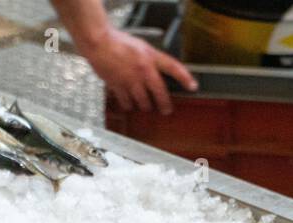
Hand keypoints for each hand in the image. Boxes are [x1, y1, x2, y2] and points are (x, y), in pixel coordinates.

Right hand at [78, 28, 197, 113]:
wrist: (99, 43)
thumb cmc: (118, 42)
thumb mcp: (141, 47)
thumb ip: (151, 60)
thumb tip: (158, 73)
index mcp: (151, 56)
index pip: (173, 67)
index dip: (185, 78)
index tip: (193, 87)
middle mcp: (143, 70)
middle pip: (159, 93)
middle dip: (164, 105)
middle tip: (166, 110)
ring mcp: (131, 80)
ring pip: (143, 102)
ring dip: (145, 106)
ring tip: (145, 107)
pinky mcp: (118, 86)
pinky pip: (126, 103)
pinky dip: (128, 106)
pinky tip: (129, 105)